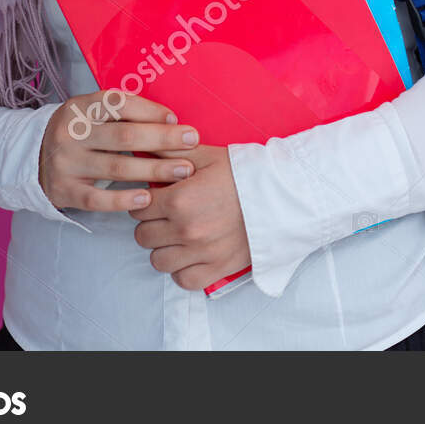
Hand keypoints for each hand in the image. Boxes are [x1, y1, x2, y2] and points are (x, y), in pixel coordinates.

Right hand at [37, 90, 199, 212]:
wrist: (34, 157)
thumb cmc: (81, 132)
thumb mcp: (93, 113)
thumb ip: (124, 113)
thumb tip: (171, 120)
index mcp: (80, 107)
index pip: (119, 104)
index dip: (150, 110)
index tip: (177, 120)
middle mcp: (71, 133)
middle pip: (124, 136)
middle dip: (163, 139)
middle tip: (192, 142)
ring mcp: (66, 163)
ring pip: (116, 168)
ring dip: (154, 170)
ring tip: (183, 170)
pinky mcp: (64, 191)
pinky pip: (97, 199)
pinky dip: (124, 200)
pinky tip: (148, 198)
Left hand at [132, 143, 251, 290]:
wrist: (285, 194)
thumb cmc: (246, 173)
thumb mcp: (207, 155)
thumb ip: (170, 151)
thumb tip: (142, 143)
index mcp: (180, 199)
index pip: (139, 208)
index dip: (147, 201)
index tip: (159, 198)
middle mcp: (186, 229)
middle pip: (143, 235)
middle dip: (153, 224)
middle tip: (168, 216)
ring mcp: (202, 253)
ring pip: (158, 260)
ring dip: (165, 248)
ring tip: (179, 236)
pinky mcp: (218, 269)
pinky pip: (183, 280)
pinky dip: (183, 270)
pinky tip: (191, 255)